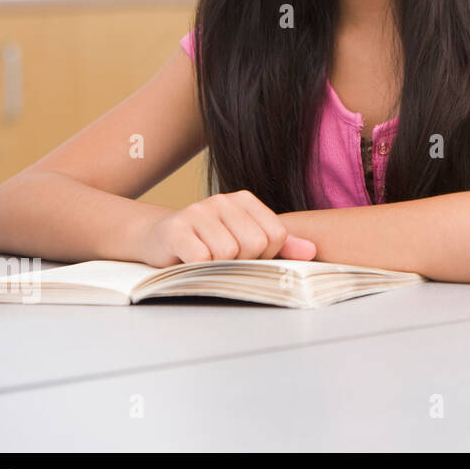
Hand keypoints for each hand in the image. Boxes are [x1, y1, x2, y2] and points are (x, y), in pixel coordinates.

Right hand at [139, 190, 317, 266]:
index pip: (276, 235)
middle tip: (223, 260)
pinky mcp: (176, 229)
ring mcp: (197, 211)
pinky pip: (202, 259)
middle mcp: (222, 200)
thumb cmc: (208, 242)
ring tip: (204, 259)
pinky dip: (198, 268)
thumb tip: (312, 251)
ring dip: (217, 267)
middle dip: (242, 262)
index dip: (265, 255)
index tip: (246, 256)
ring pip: (228, 254)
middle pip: (255, 245)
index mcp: (244, 200)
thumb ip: (280, 245)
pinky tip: (189, 261)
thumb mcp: (245, 239)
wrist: (158, 238)